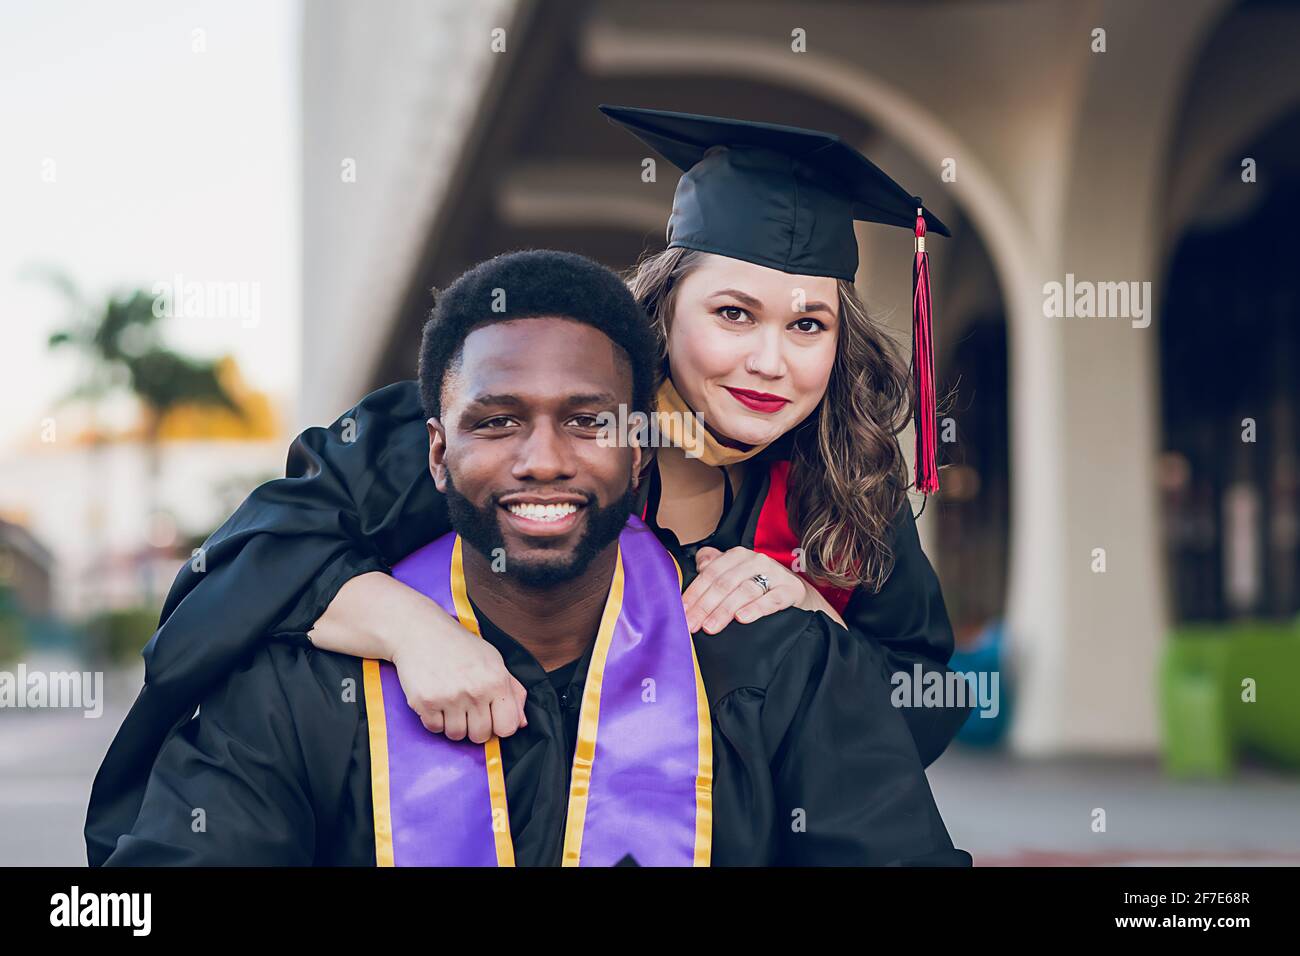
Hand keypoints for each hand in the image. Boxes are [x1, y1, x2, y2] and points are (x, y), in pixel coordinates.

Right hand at [390, 624, 527, 742]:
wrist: (421, 631)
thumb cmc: (459, 645)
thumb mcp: (493, 660)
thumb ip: (513, 691)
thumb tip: (521, 722)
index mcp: (497, 680)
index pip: (508, 727)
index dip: (499, 725)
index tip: (490, 716)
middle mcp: (476, 690)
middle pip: (481, 735)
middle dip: (474, 726)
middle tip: (467, 707)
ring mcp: (450, 697)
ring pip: (457, 735)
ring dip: (453, 723)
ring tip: (450, 702)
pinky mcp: (426, 702)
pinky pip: (435, 729)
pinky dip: (434, 719)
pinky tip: (436, 700)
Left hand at [683, 546, 816, 633]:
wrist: (794, 591)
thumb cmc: (758, 583)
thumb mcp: (734, 573)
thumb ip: (713, 567)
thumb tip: (697, 566)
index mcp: (737, 555)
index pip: (710, 573)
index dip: (694, 593)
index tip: (682, 612)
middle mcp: (755, 561)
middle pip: (724, 584)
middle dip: (705, 606)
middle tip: (692, 625)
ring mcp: (774, 574)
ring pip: (745, 591)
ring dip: (725, 610)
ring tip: (710, 626)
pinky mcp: (790, 590)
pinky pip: (771, 600)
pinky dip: (755, 608)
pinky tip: (742, 618)